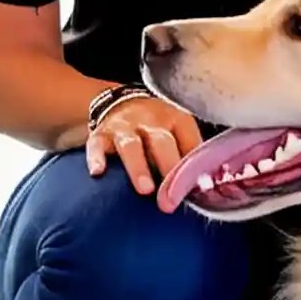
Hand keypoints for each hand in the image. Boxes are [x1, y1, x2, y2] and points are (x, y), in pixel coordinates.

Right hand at [85, 96, 202, 196]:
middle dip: (168, 167)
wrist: (122, 103)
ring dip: (138, 167)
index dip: (194, 165)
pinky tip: (98, 172)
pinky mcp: (100, 135)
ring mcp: (124, 127)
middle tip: (172, 196)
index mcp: (176, 120)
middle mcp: (150, 121)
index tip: (200, 187)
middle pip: (161, 142)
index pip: (188, 141)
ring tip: (145, 189)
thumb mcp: (179, 132)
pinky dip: (96, 158)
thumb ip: (191, 156)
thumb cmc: (158, 128)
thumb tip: (205, 188)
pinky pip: (96, 145)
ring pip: (130, 145)